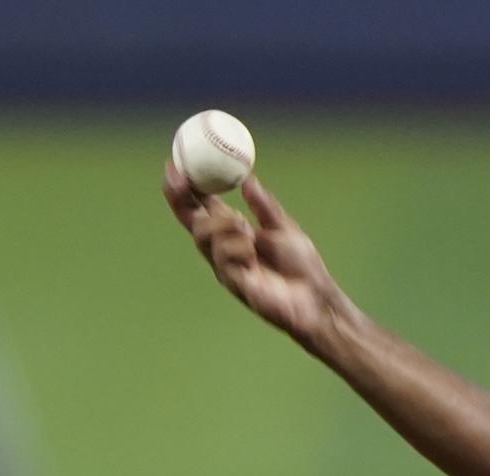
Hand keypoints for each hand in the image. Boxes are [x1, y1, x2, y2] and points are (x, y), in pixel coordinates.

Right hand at [164, 165, 346, 346]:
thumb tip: (248, 180)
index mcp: (234, 231)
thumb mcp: (283, 226)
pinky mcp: (232, 283)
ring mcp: (225, 267)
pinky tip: (253, 254)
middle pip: (192, 221)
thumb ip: (264, 206)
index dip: (186, 188)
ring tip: (246, 228)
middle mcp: (223, 248)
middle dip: (181, 199)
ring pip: (204, 236)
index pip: (202, 207)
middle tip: (182, 180)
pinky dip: (238, 247)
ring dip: (223, 224)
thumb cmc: (301, 265)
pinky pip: (223, 256)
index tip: (174, 165)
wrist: (314, 297)